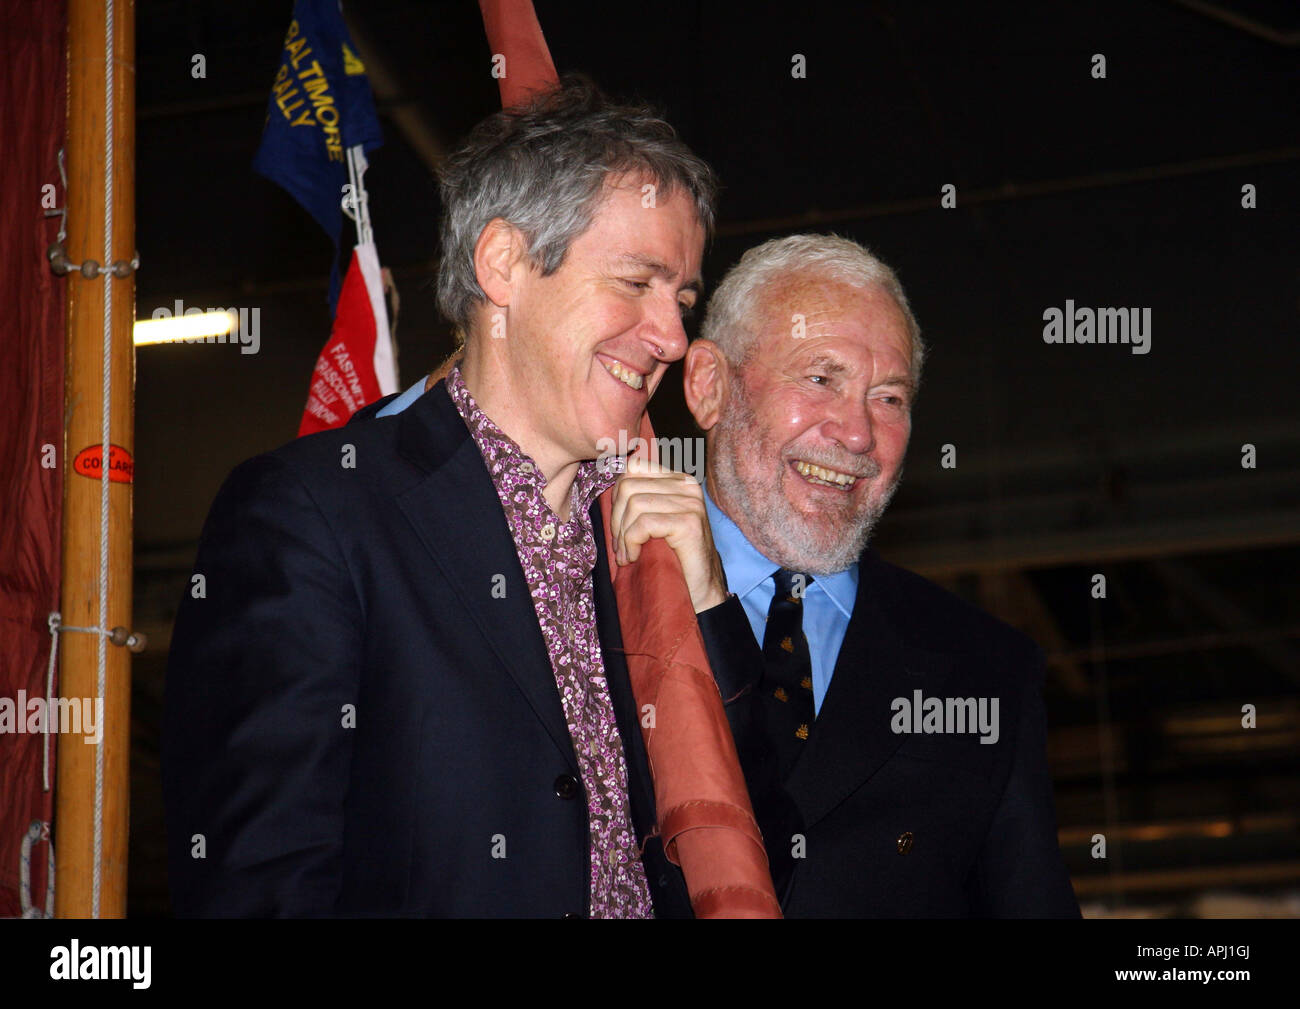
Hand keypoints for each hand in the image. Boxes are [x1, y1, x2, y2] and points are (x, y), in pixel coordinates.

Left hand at [609, 456, 728, 612]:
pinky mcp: (689, 523)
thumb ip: (637, 500)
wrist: (700, 591)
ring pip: (634, 505)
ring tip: (627, 555)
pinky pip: (643, 524)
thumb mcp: (652, 522)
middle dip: (616, 519)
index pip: (634, 467)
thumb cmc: (672, 558)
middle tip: (619, 546)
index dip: (616, 495)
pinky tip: (635, 557)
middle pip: (628, 486)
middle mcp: (687, 486)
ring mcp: (691, 503)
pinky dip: (632, 543)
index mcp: (678, 480)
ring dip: (623, 535)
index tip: (618, 524)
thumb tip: (605, 485)